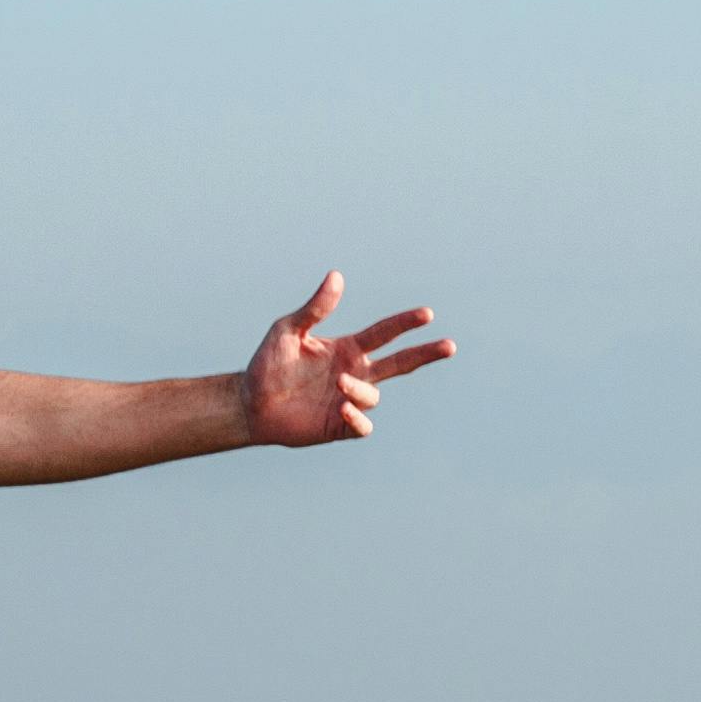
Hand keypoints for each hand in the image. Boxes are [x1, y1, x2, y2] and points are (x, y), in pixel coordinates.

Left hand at [241, 273, 453, 446]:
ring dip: (361, 389)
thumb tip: (336, 275)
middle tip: (450, 346)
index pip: (384, 333)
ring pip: (374, 395)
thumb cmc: (268, 364)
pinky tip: (343, 407)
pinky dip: (359, 417)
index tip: (427, 314)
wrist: (251, 403)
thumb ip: (315, 308)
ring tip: (340, 385)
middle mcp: (354, 373)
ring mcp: (349, 400)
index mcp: (347, 348)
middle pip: (400, 363)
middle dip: (425, 354)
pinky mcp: (339, 426)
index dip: (405, 323)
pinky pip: (363, 425)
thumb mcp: (288, 330)